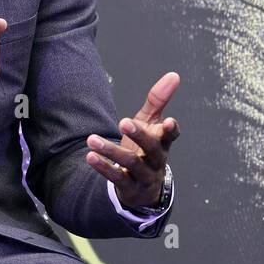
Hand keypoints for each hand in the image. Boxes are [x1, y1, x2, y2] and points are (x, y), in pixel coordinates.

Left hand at [85, 71, 179, 211]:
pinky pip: (117, 178)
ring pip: (131, 164)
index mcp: (163, 143)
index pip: (172, 136)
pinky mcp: (130, 188)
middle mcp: (157, 160)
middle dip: (140, 135)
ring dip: (111, 151)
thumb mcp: (151, 123)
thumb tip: (173, 75)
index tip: (168, 121)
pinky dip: (104, 168)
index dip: (171, 130)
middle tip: (124, 121)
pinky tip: (90, 157)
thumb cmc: (146, 149)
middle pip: (152, 149)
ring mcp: (144, 176)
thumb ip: (158, 100)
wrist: (142, 187)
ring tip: (92, 139)